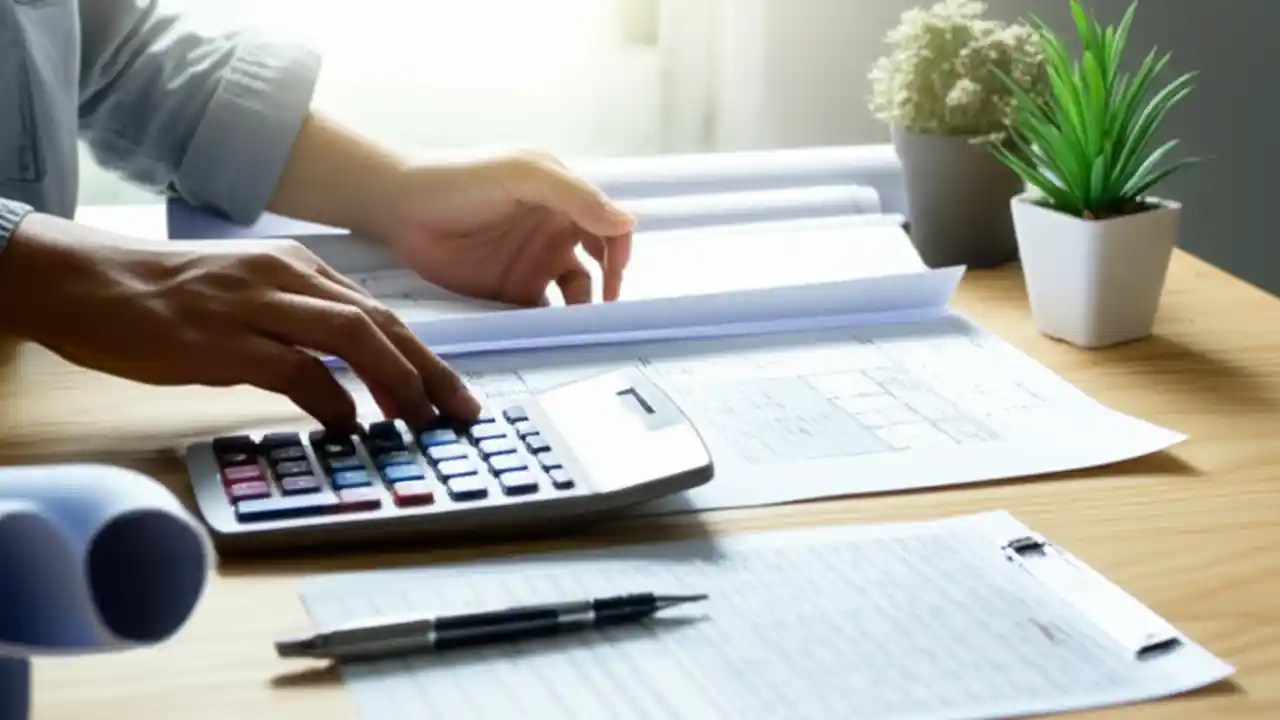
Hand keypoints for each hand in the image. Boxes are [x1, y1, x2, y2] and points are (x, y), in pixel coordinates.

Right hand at [0, 213, 479, 429]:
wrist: (87, 282)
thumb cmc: (169, 297)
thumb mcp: (250, 298)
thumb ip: (300, 327)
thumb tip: (349, 378)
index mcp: (299, 268)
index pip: (381, 313)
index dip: (425, 357)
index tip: (455, 395)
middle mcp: (287, 278)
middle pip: (380, 323)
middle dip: (429, 371)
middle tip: (458, 414)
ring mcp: (254, 305)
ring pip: (350, 336)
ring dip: (394, 380)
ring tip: (416, 421)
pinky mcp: (220, 338)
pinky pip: (294, 368)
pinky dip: (329, 397)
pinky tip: (345, 424)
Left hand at [380, 152, 636, 305]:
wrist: (400, 208)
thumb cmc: (460, 179)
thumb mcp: (523, 176)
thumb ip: (575, 196)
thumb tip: (629, 221)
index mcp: (563, 196)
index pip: (609, 223)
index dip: (620, 247)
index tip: (615, 274)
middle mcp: (555, 229)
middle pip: (600, 261)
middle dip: (610, 283)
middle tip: (605, 307)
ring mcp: (534, 261)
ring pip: (577, 290)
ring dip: (584, 307)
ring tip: (578, 324)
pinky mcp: (512, 291)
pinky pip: (544, 311)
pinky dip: (554, 323)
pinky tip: (552, 332)